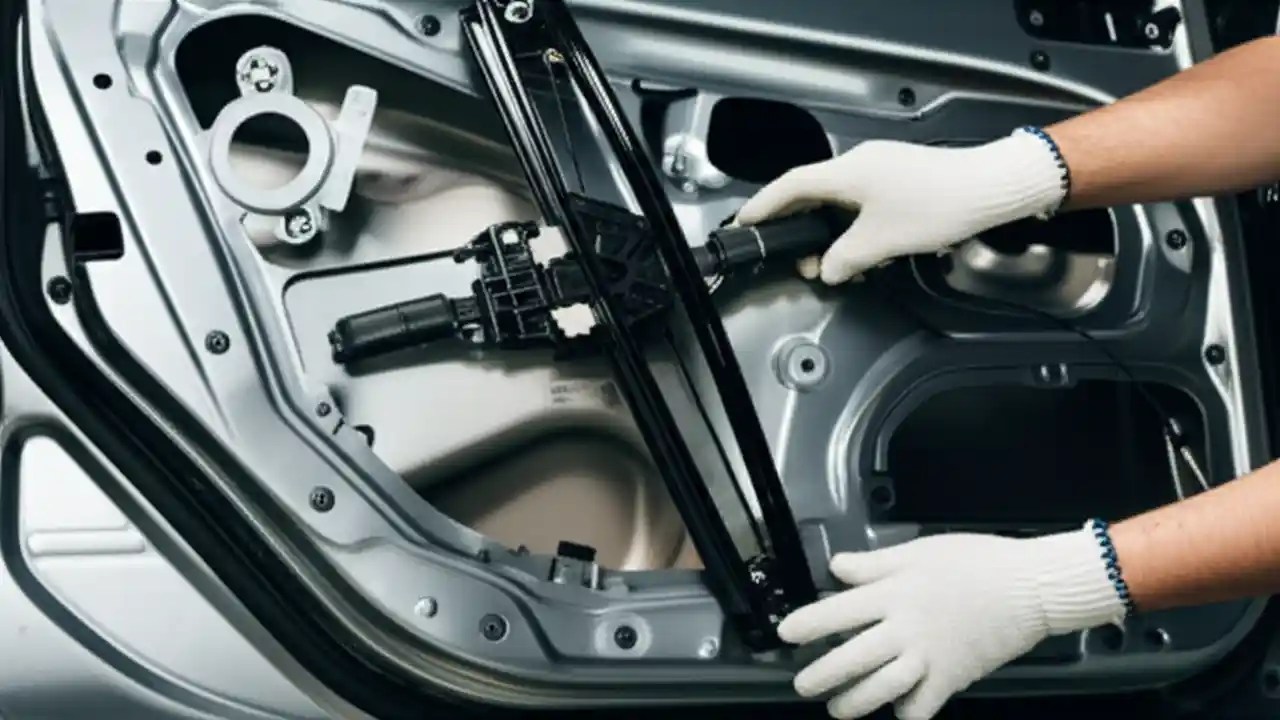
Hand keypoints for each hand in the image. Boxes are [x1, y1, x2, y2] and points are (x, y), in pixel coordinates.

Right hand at [734, 129, 1067, 284]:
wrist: (990, 188)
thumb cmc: (938, 206)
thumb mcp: (881, 242)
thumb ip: (845, 258)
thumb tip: (828, 269)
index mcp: (847, 172)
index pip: (791, 186)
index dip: (764, 206)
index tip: (745, 221)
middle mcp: (861, 163)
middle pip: (813, 193)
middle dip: (800, 227)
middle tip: (795, 257)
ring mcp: (882, 168)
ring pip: (841, 200)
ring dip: (831, 232)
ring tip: (834, 262)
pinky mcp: (901, 177)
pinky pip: (863, 201)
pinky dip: (854, 226)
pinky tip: (866, 251)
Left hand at [779, 527, 1124, 719]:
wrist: (1030, 586)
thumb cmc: (977, 562)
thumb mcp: (919, 551)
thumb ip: (874, 564)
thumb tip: (836, 567)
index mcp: (895, 593)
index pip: (839, 611)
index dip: (808, 624)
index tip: (786, 635)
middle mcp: (906, 628)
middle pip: (852, 658)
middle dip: (822, 676)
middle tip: (803, 685)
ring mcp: (929, 656)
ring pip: (880, 689)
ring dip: (854, 703)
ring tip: (837, 708)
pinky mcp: (953, 677)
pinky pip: (921, 706)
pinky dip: (905, 714)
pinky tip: (895, 714)